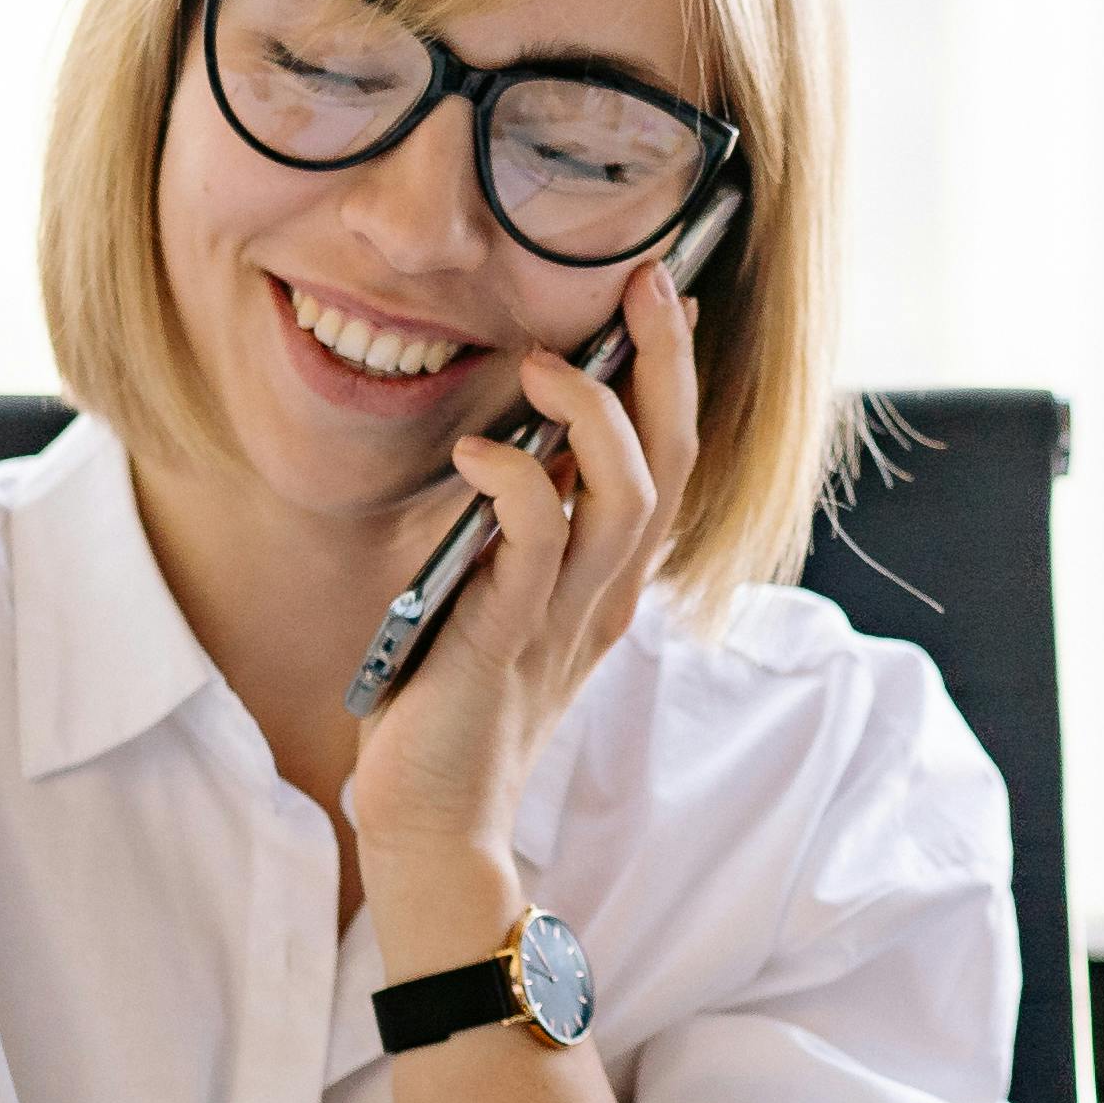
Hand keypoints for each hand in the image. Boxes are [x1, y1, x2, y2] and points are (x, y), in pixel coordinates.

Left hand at [340, 256, 705, 889]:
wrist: (431, 819)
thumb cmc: (449, 701)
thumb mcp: (492, 589)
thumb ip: (516, 524)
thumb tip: (515, 432)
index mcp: (607, 580)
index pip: (668, 460)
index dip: (671, 373)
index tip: (654, 292)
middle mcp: (604, 595)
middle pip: (672, 463)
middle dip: (664, 365)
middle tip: (641, 284)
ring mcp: (563, 620)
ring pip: (626, 498)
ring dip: (592, 417)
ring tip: (543, 362)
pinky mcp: (507, 640)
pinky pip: (534, 546)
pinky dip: (515, 485)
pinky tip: (480, 453)